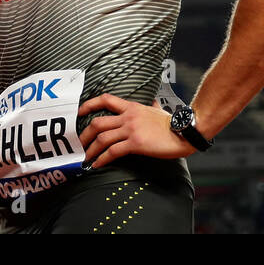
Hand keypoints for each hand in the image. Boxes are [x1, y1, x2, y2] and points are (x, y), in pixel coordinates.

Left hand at [77, 93, 195, 168]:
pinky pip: (113, 152)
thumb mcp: (158, 110)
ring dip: (90, 150)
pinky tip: (97, 165)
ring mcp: (131, 130)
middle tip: (79, 144)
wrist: (184, 131)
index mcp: (132, 107)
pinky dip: (102, 159)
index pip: (106, 99)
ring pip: (102, 139)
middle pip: (98, 123)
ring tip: (85, 158)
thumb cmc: (172, 124)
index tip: (79, 112)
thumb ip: (151, 106)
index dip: (89, 105)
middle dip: (84, 134)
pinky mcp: (136, 143)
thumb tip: (153, 103)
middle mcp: (128, 116)